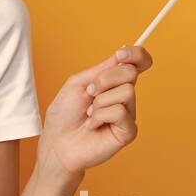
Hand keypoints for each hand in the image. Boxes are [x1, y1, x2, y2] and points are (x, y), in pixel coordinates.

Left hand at [37, 44, 153, 179]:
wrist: (58, 142)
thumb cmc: (65, 115)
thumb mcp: (78, 83)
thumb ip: (102, 68)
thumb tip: (123, 52)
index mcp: (114, 83)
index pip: (138, 63)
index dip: (136, 54)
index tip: (121, 53)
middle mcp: (124, 96)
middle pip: (130, 72)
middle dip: (105, 79)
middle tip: (89, 93)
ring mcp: (128, 114)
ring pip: (126, 91)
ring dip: (100, 101)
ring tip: (89, 114)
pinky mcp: (128, 131)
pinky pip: (120, 112)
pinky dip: (100, 116)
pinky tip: (93, 125)